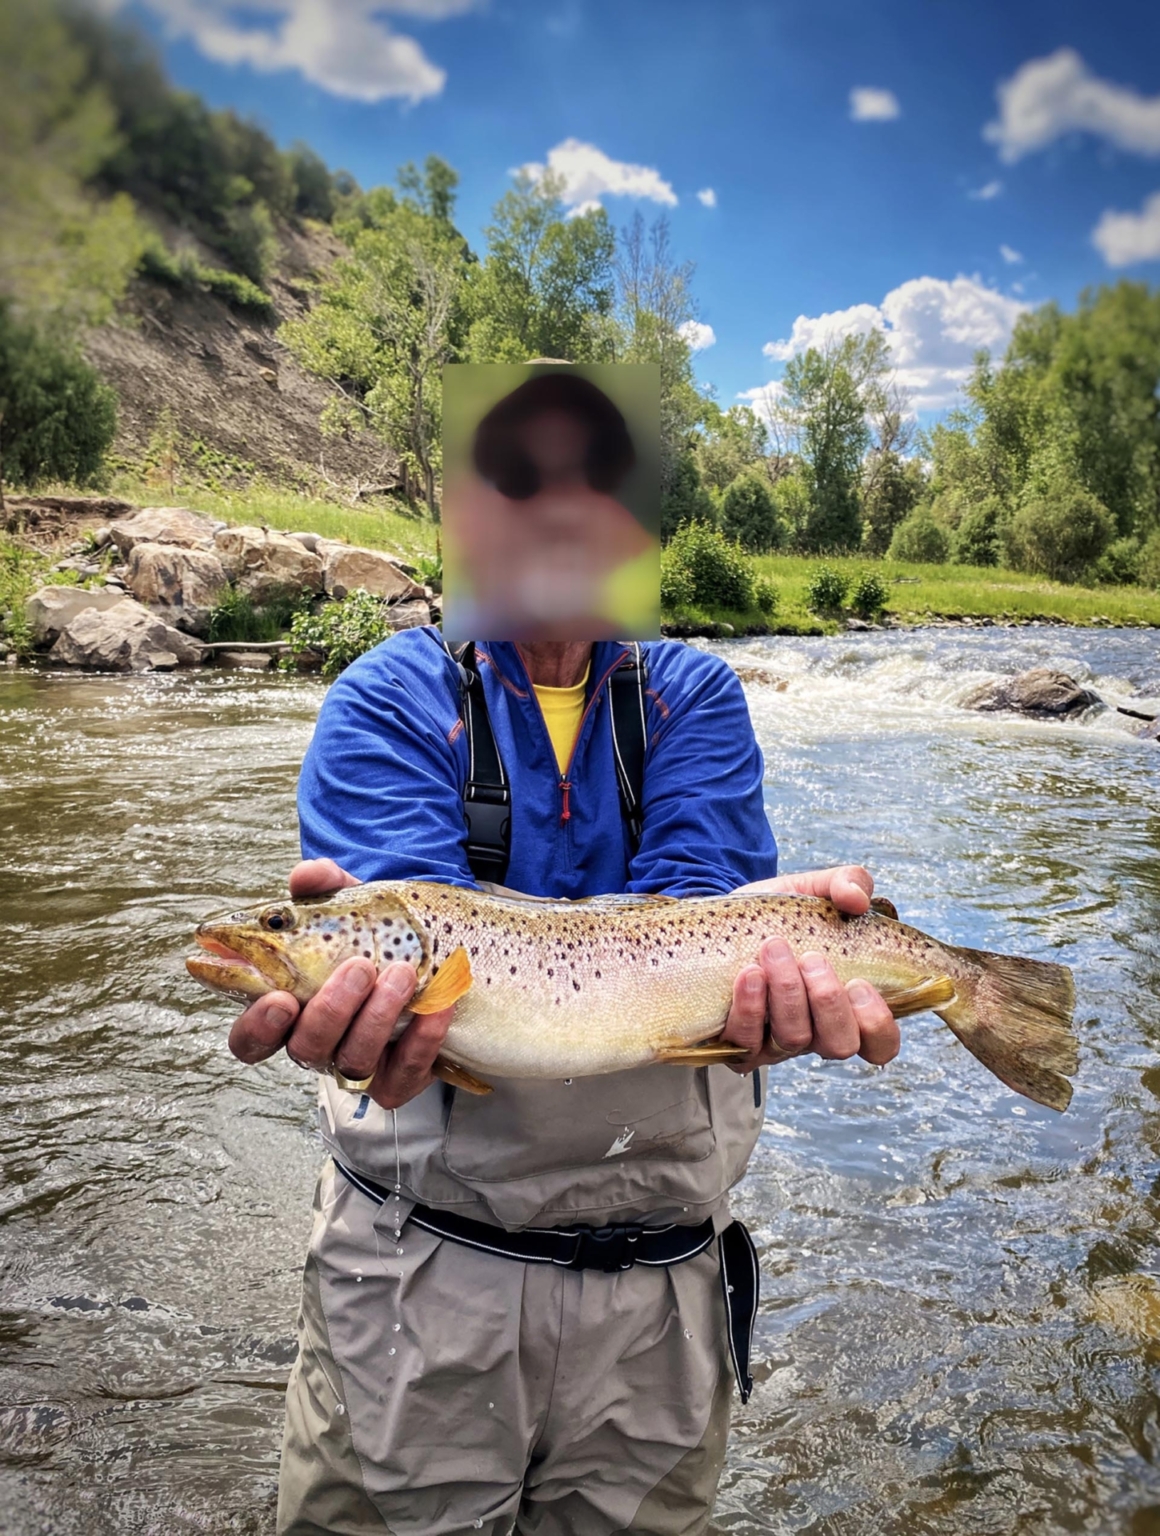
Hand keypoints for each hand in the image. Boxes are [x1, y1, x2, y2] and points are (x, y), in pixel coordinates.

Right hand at [226, 858, 455, 1109]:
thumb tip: (306, 875)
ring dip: (377, 1015)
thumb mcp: (353, 905)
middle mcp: (319, 1042)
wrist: (438, 957)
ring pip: (354, 1060)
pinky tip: (437, 1005)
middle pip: (303, 1048)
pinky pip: (407, 1071)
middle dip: (330, 1009)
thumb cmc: (378, 934)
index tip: (278, 997)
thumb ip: (326, 886)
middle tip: (359, 967)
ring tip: (402, 973)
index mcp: (291, 1007)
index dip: (257, 1025)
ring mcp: (360, 1064)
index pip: (252, 1035)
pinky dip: (423, 1038)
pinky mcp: (401, 1079)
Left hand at [721, 865, 900, 1072]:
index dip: (877, 1024)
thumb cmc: (778, 914)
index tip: (859, 984)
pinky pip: (746, 1041)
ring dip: (787, 993)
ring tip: (774, 948)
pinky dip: (750, 1008)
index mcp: (847, 1005)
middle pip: (839, 1045)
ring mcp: (776, 1041)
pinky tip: (749, 974)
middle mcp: (816, 1031)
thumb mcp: (814, 889)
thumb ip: (847, 882)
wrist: (720, 917)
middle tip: (812, 958)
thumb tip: (857, 898)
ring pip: (793, 1039)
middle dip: (829, 1002)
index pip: (880, 1044)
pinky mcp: (738, 1042)